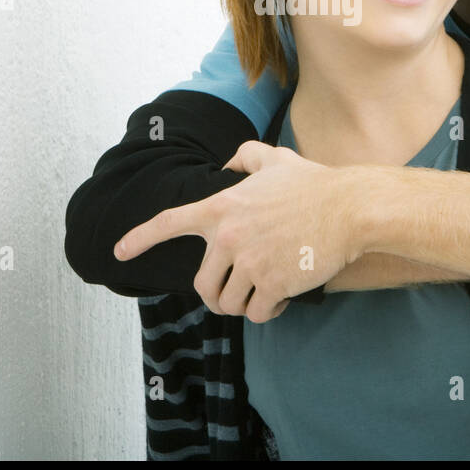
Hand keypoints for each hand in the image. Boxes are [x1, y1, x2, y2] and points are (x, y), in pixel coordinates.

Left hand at [114, 141, 360, 322]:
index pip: (169, 223)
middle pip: (203, 285)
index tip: (119, 253)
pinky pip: (256, 313)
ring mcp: (249, 262)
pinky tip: (281, 298)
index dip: (139, 239)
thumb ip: (244, 157)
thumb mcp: (274, 158)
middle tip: (234, 292)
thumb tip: (227, 165)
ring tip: (264, 292)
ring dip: (244, 304)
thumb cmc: (314, 184)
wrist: (350, 209)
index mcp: (222, 207)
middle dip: (216, 294)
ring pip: (228, 303)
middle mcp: (228, 237)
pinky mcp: (272, 284)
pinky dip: (267, 311)